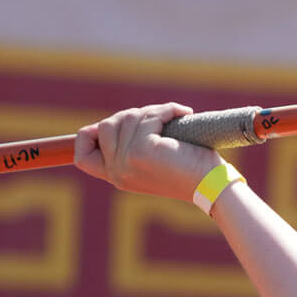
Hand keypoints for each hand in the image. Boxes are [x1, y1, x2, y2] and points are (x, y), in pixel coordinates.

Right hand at [72, 103, 222, 201]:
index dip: (89, 135)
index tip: (111, 124)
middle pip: (104, 126)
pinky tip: (184, 114)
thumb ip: (129, 147)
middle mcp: (117, 172)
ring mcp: (126, 161)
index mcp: (116, 177)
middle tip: (159, 118)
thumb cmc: (190, 171)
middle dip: (132, 115)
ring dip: (153, 111)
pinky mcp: (142, 150)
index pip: (83, 156)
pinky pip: (150, 116)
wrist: (212, 186)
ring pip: (128, 117)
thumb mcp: (151, 161)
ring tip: (174, 118)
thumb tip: (112, 121)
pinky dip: (168, 109)